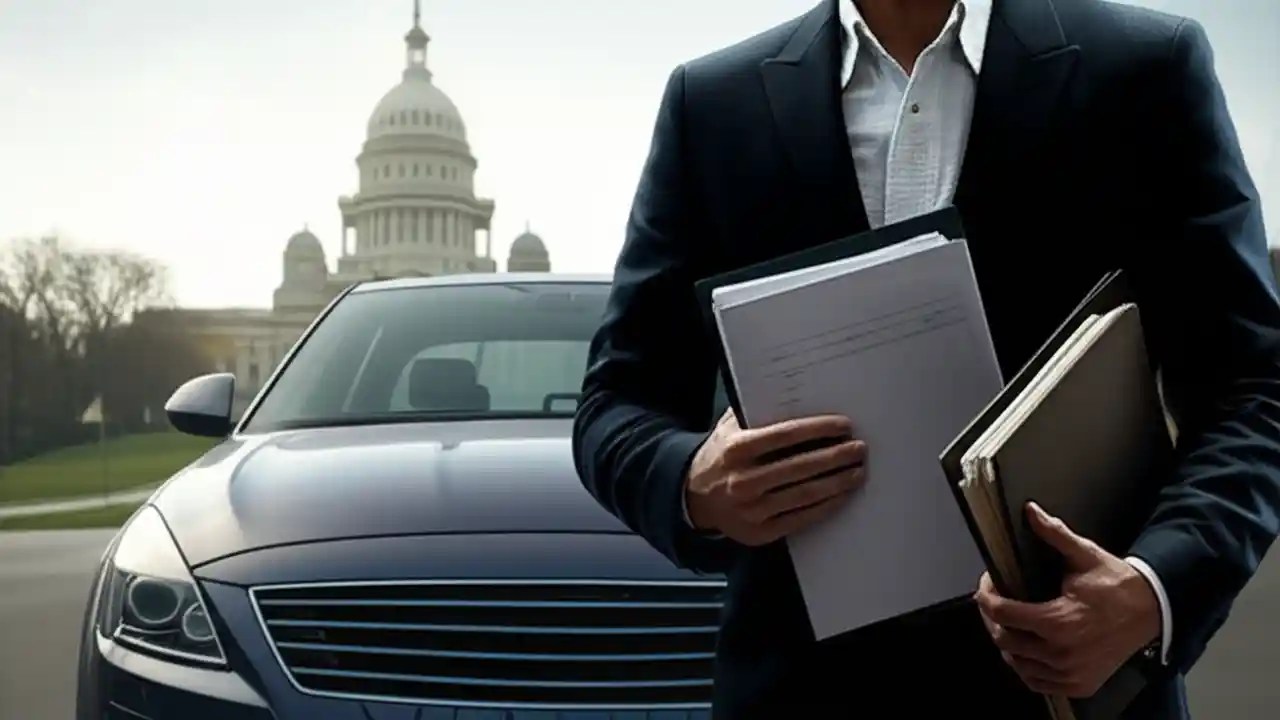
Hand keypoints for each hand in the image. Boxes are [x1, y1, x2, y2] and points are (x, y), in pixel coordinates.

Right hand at [685, 409, 866, 545]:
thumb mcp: (729, 428)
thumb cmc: (721, 455)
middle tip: (860, 449)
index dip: (819, 429)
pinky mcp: (760, 532)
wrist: (693, 497)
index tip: (844, 425)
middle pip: (801, 467)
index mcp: (736, 449)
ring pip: (805, 494)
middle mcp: (743, 480)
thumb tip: (800, 395)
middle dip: (836, 457)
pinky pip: (801, 518)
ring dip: (837, 482)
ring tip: (858, 471)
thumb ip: (756, 412)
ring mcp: (752, 509)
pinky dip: (826, 506)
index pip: (786, 435)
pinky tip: (842, 495)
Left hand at [975, 502, 1160, 697]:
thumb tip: (1030, 510)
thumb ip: (1054, 534)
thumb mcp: (1085, 555)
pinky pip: (1037, 682)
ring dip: (1008, 643)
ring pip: (1017, 664)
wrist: (1152, 611)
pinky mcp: (1079, 684)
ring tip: (1010, 623)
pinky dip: (1026, 667)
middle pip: (1004, 640)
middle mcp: (1061, 653)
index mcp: (1058, 621)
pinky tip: (1027, 648)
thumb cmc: (1115, 583)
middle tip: (996, 601)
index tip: (988, 583)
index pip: (1001, 614)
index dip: (986, 595)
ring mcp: (1070, 673)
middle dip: (993, 618)